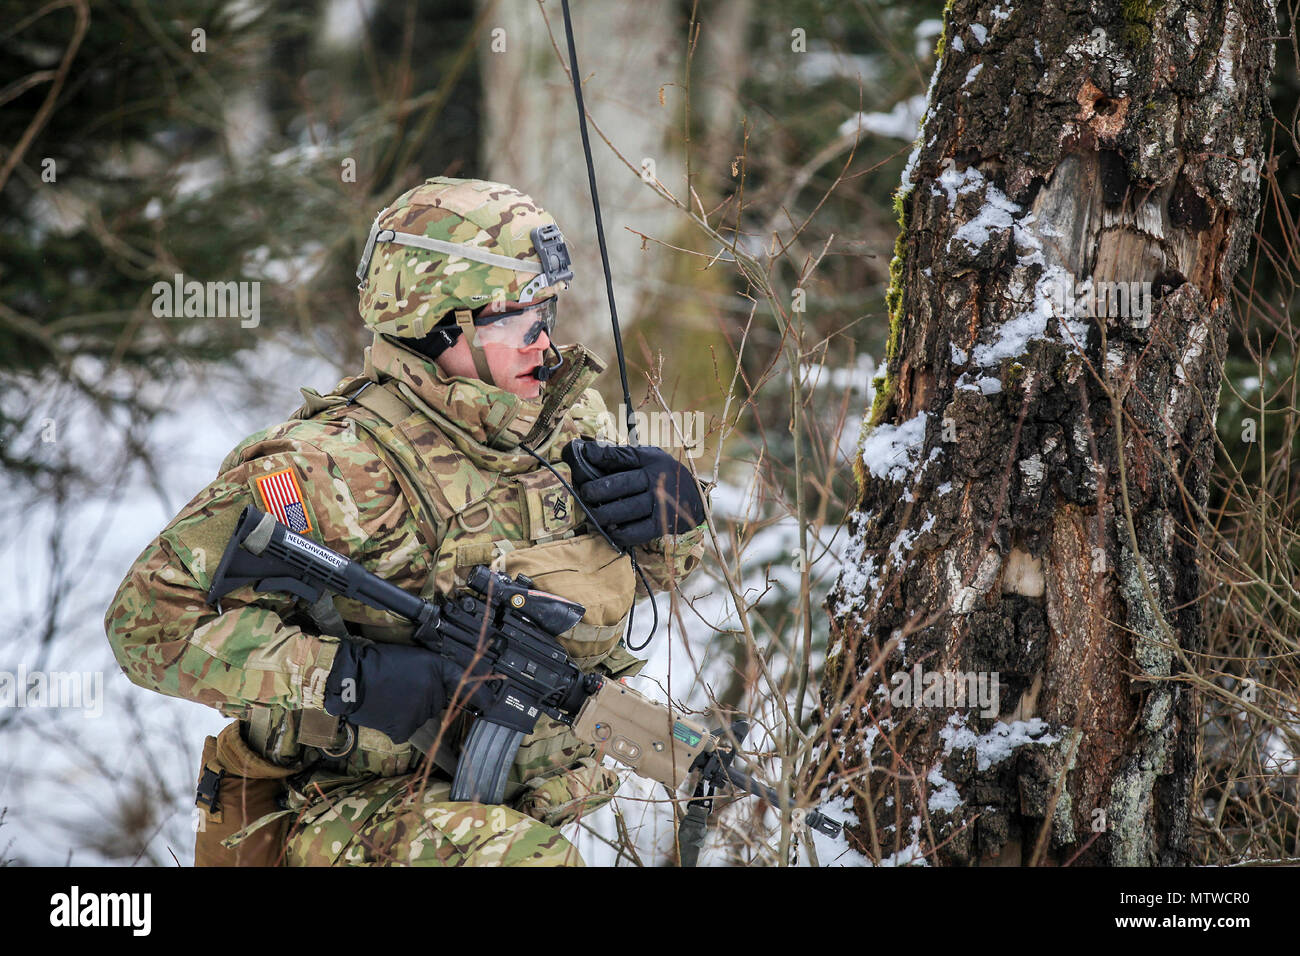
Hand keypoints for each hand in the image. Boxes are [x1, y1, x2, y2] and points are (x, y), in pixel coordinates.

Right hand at [324, 640, 487, 743]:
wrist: (351, 678)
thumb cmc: (379, 662)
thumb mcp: (414, 656)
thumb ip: (434, 671)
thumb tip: (450, 685)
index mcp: (437, 669)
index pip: (465, 682)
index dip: (482, 693)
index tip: (492, 702)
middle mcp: (434, 692)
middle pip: (440, 702)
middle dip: (428, 697)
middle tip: (404, 687)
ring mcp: (421, 712)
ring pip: (424, 716)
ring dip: (413, 710)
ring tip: (392, 697)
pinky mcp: (406, 729)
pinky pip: (409, 729)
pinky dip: (399, 723)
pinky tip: (387, 709)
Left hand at [561, 440, 705, 548]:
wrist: (697, 499)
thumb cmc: (663, 475)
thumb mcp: (649, 458)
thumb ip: (622, 456)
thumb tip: (586, 452)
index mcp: (650, 460)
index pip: (622, 455)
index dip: (599, 455)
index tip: (581, 455)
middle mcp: (656, 480)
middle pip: (620, 484)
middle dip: (596, 490)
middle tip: (585, 493)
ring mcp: (659, 503)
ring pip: (625, 510)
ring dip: (604, 513)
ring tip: (594, 514)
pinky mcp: (661, 525)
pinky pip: (636, 532)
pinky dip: (620, 533)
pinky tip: (611, 531)